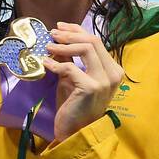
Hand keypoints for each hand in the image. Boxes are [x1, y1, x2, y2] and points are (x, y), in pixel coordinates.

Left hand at [43, 21, 124, 142]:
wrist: (76, 131)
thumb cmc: (74, 106)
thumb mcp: (72, 78)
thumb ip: (70, 60)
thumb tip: (58, 42)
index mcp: (112, 69)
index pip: (96, 41)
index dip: (77, 30)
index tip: (60, 27)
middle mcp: (113, 73)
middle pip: (93, 41)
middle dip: (70, 34)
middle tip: (52, 34)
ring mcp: (104, 80)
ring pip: (86, 48)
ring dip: (64, 45)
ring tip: (48, 47)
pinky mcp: (91, 87)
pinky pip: (71, 67)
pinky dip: (56, 63)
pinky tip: (46, 64)